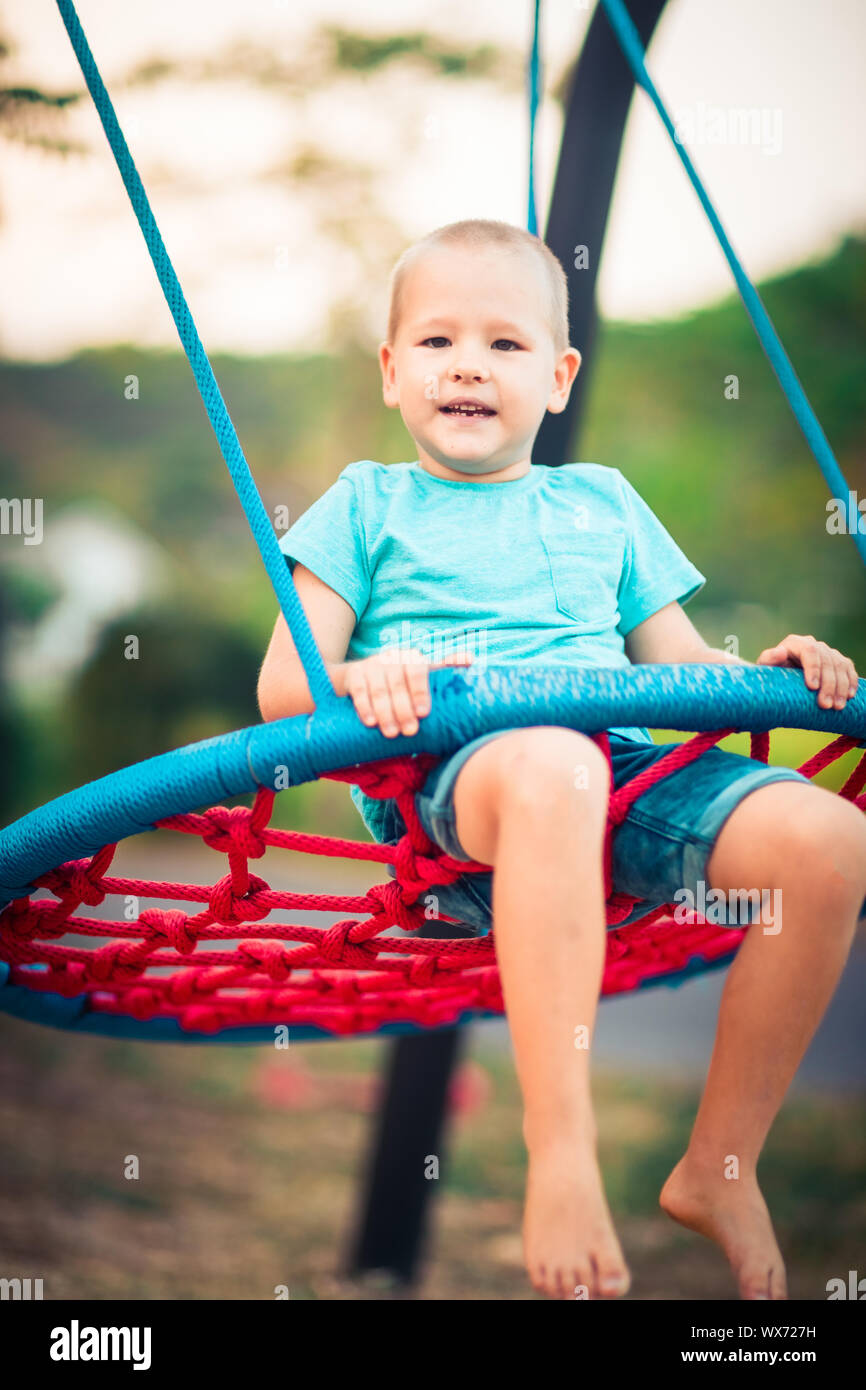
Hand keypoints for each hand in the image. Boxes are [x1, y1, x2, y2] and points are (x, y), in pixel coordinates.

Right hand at [345, 646, 473, 737]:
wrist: (364, 675)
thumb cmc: (404, 679)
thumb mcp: (424, 673)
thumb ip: (446, 668)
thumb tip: (471, 658)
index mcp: (412, 658)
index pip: (418, 671)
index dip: (420, 692)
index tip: (423, 713)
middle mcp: (392, 658)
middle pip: (398, 682)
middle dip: (403, 709)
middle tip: (409, 731)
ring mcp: (372, 664)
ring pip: (378, 688)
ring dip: (385, 712)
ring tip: (391, 732)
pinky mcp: (355, 673)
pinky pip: (359, 690)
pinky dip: (364, 707)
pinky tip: (370, 722)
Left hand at [757, 635, 858, 710]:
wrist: (779, 679)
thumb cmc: (770, 674)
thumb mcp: (765, 667)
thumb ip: (769, 659)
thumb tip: (780, 652)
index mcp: (795, 643)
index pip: (810, 651)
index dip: (814, 668)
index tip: (813, 687)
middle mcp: (813, 644)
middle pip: (827, 661)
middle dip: (828, 684)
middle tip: (825, 705)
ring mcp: (827, 652)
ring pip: (840, 666)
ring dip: (841, 687)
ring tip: (837, 706)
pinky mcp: (837, 661)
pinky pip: (848, 669)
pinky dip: (851, 682)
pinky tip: (849, 696)